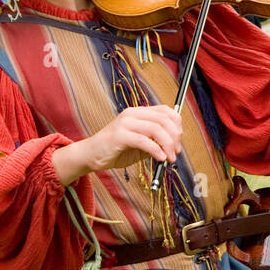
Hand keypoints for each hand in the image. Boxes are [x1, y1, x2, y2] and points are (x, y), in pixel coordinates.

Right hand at [52, 105, 181, 184]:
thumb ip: (155, 141)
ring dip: (168, 145)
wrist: (90, 155)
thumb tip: (174, 144)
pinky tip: (161, 159)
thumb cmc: (115, 150)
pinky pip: (144, 141)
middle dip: (175, 136)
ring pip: (156, 129)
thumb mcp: (140, 144)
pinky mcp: (119, 136)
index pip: (164, 110)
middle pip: (163, 119)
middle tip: (177, 151)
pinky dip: (156, 150)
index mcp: (137, 113)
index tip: (179, 139)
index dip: (177, 123)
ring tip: (170, 158)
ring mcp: (125, 124)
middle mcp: (131, 114)